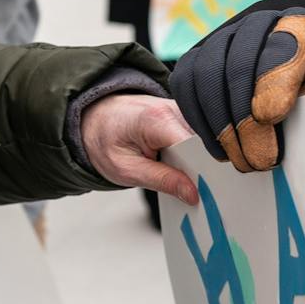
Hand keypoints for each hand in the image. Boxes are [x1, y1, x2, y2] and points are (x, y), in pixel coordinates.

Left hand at [80, 92, 198, 203]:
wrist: (97, 117)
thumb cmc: (106, 140)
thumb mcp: (126, 169)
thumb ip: (161, 180)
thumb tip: (193, 193)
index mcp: (157, 119)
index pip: (194, 146)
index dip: (203, 170)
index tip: (207, 192)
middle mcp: (174, 109)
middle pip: (204, 143)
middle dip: (205, 169)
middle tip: (202, 194)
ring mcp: (183, 110)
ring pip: (206, 142)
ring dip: (202, 164)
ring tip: (195, 183)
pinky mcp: (186, 116)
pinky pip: (200, 139)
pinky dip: (197, 157)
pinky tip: (190, 170)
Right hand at [171, 8, 304, 171]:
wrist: (298, 50)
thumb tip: (297, 141)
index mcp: (302, 26)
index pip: (284, 46)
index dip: (275, 83)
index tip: (271, 117)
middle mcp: (258, 23)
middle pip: (239, 67)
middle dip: (245, 120)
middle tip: (258, 159)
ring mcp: (225, 35)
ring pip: (207, 75)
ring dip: (220, 124)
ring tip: (239, 158)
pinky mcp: (199, 53)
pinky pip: (186, 82)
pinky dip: (198, 118)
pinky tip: (219, 147)